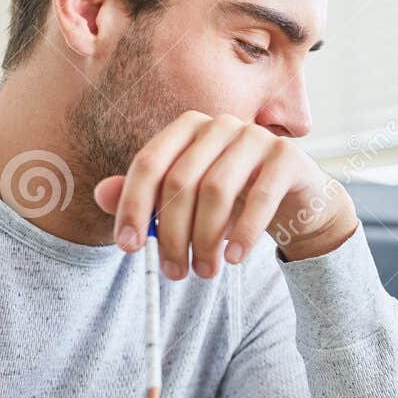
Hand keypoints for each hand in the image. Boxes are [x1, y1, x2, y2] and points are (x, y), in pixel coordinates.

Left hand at [92, 110, 358, 277]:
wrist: (297, 202)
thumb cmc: (237, 201)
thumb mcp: (190, 202)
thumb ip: (149, 197)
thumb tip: (100, 194)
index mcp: (188, 128)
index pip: (149, 163)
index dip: (133, 206)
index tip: (128, 247)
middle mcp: (220, 124)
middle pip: (181, 182)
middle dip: (173, 234)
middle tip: (174, 272)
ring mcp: (255, 136)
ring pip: (217, 190)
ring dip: (206, 239)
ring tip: (205, 271)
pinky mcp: (286, 157)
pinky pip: (260, 197)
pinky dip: (242, 233)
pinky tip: (233, 259)